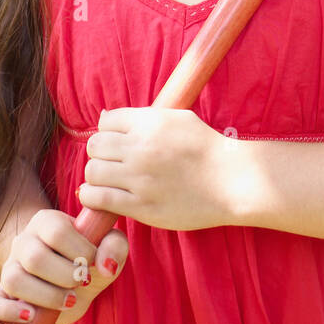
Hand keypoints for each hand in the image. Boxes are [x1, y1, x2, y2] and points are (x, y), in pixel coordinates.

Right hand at [0, 208, 128, 323]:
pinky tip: (30, 316)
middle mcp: (24, 241)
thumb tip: (106, 266)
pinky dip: (7, 311)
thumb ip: (115, 246)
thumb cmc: (89, 262)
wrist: (72, 287)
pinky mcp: (1, 294)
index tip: (94, 263)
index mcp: (47, 222)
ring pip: (13, 278)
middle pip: (34, 256)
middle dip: (65, 275)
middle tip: (81, 283)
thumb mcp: (107, 250)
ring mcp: (9, 267)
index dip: (80, 250)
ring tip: (67, 302)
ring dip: (45, 296)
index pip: (57, 230)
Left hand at [80, 107, 238, 230]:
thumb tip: (105, 119)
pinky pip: (99, 198)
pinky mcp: (141, 206)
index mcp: (150, 123)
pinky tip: (99, 197)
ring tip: (107, 181)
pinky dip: (92, 197)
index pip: (106, 122)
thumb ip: (142, 117)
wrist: (231, 180)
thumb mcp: (178, 119)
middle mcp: (141, 148)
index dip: (108, 132)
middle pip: (95, 146)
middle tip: (111, 164)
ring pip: (93, 172)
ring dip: (95, 176)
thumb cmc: (207, 148)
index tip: (116, 144)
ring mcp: (140, 178)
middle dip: (100, 154)